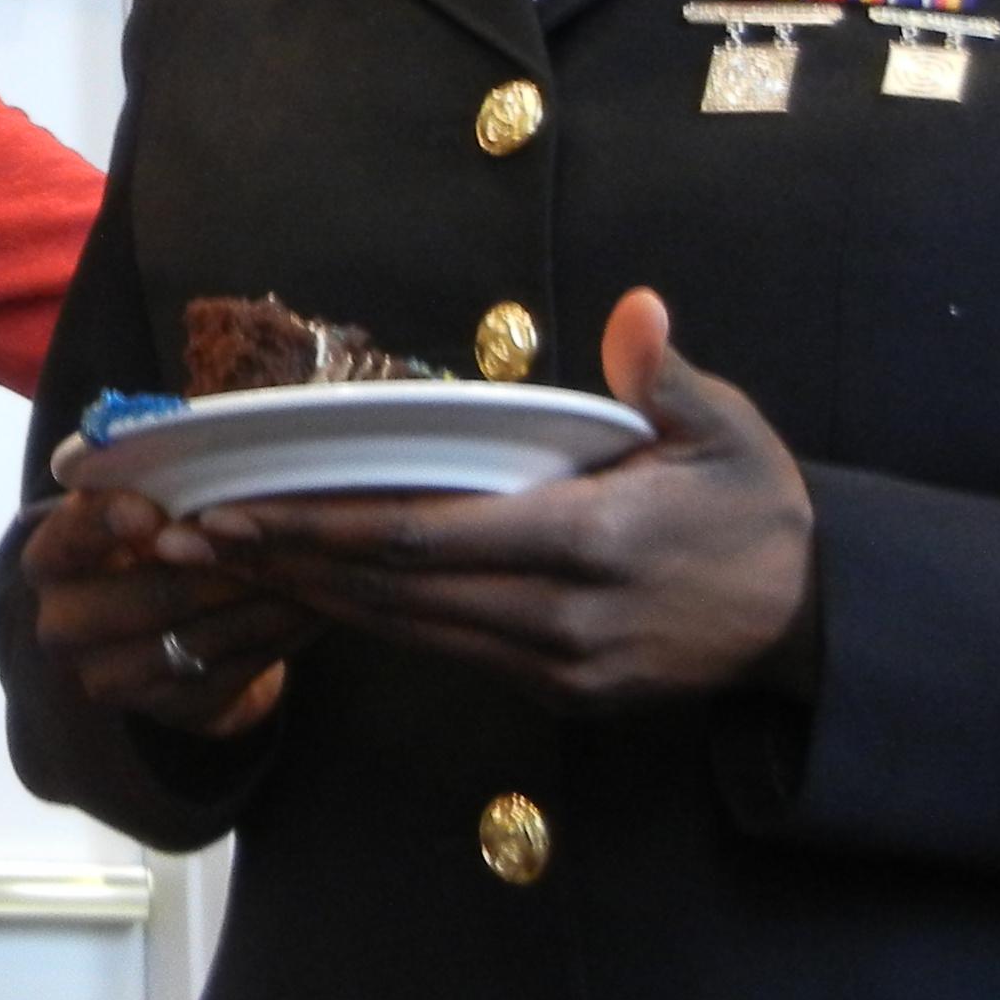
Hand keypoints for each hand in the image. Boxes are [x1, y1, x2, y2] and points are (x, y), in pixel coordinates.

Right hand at [22, 476, 315, 737]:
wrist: (163, 632)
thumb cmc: (152, 544)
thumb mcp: (138, 505)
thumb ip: (151, 479)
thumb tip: (194, 433)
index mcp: (47, 561)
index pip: (71, 536)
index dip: (111, 522)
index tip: (156, 513)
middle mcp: (62, 626)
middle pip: (148, 596)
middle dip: (219, 564)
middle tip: (270, 535)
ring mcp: (107, 678)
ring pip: (196, 637)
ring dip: (260, 600)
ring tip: (307, 566)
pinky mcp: (160, 709)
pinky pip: (227, 672)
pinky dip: (272, 637)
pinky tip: (306, 608)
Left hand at [189, 289, 815, 706]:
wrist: (810, 621)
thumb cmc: (757, 508)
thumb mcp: (726, 430)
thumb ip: (665, 375)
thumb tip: (638, 310)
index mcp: (591, 539)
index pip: (424, 535)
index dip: (322, 526)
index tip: (239, 509)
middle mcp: (560, 615)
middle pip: (392, 589)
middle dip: (284, 562)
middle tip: (188, 536)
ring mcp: (555, 665)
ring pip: (406, 629)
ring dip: (311, 594)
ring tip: (225, 561)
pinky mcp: (555, 690)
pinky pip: (442, 648)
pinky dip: (371, 616)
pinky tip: (313, 585)